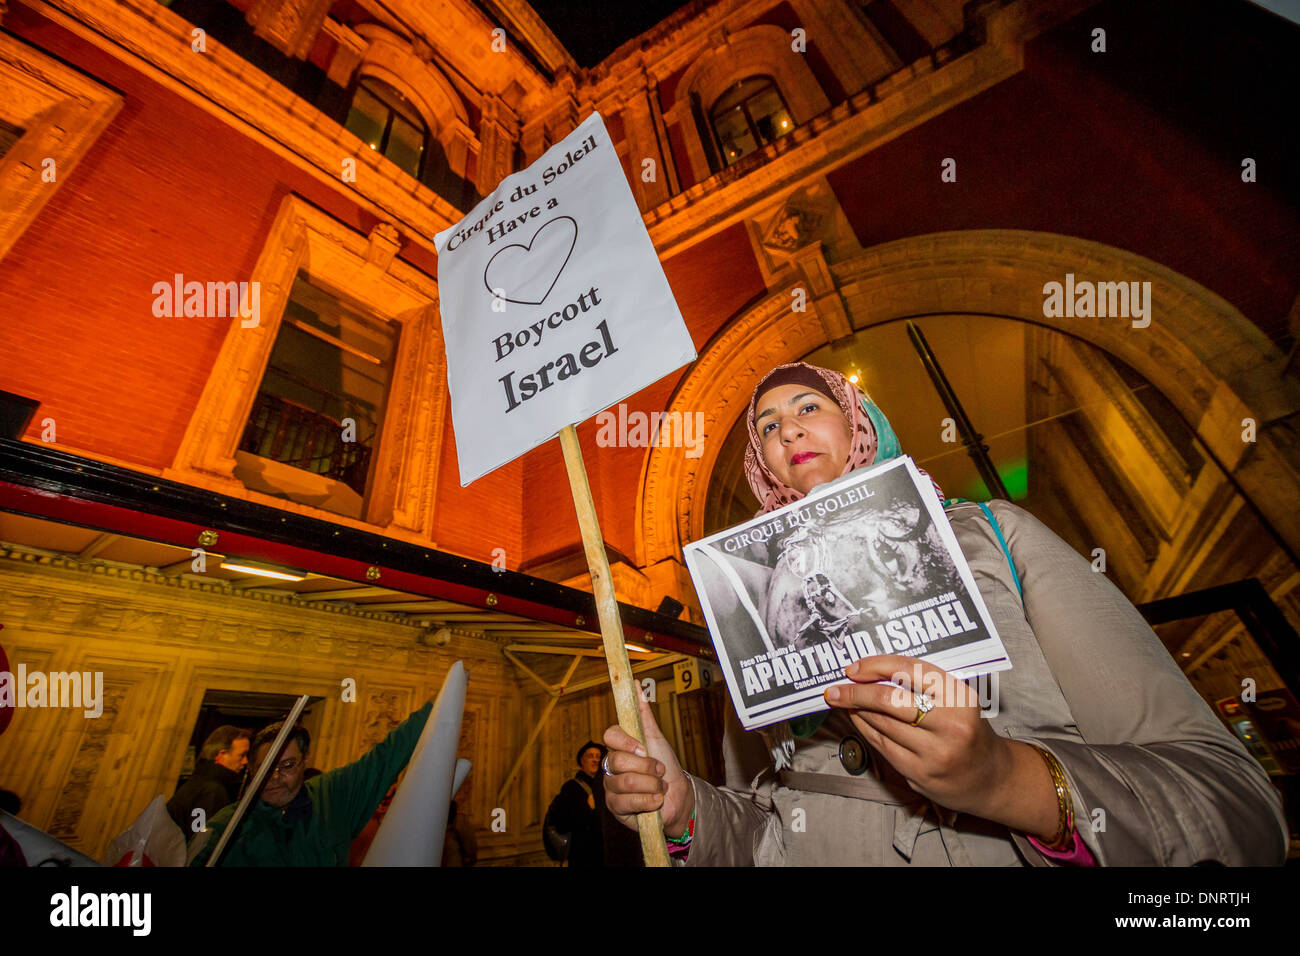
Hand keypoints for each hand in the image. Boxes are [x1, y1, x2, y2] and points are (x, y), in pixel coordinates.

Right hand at [602, 685, 693, 836]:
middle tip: (659, 770)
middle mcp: (611, 765)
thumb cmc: (666, 764)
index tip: (644, 749)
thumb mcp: (656, 737)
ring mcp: (611, 786)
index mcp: (619, 746)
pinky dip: (648, 801)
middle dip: (647, 768)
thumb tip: (636, 684)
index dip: (626, 742)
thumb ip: (644, 714)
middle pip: (618, 761)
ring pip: (625, 783)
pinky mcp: (615, 806)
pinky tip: (656, 801)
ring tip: (660, 787)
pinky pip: (627, 802)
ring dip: (651, 786)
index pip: (610, 735)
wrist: (678, 796)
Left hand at [823, 655, 1031, 824]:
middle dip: (855, 692)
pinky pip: (882, 746)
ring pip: (881, 724)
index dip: (876, 666)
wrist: (990, 778)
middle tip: (835, 689)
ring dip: (857, 710)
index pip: (910, 671)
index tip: (854, 668)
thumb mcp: (958, 700)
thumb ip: (924, 685)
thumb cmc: (969, 731)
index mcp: (960, 698)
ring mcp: (933, 752)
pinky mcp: (919, 773)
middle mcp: (949, 725)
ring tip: (844, 701)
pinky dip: (865, 729)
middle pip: (888, 700)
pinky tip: (857, 719)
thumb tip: (873, 671)